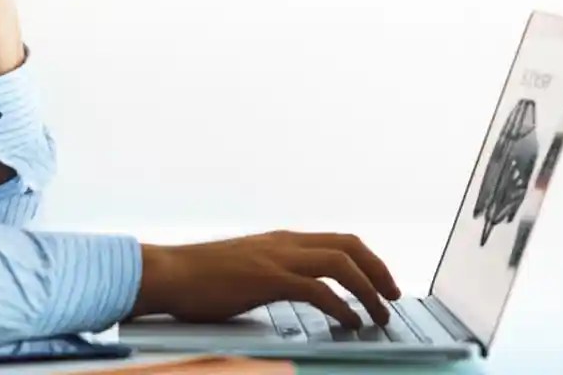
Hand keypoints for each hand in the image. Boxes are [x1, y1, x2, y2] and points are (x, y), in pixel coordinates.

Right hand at [128, 230, 401, 328]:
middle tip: (394, 295)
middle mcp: (284, 243)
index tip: (382, 281)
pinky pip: (318, 290)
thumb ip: (271, 272)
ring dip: (367, 290)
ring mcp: (277, 258)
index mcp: (281, 240)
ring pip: (341, 263)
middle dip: (378, 269)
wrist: (169, 273)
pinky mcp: (268, 279)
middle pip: (349, 245)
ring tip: (380, 314)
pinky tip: (349, 323)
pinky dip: (341, 307)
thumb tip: (295, 290)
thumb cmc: (199, 277)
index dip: (367, 259)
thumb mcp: (244, 268)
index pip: (338, 240)